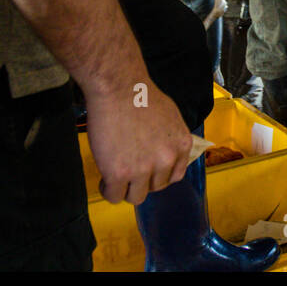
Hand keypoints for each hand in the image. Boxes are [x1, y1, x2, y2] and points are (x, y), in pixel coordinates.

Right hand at [84, 81, 192, 205]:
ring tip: (114, 175)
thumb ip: (170, 140)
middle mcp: (166, 160)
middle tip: (127, 168)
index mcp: (182, 145)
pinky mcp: (120, 174)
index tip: (146, 170)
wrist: (118, 88)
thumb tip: (164, 155)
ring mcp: (143, 169)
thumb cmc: (140, 96)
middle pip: (155, 188)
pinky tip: (104, 178)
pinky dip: (108, 190)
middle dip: (141, 181)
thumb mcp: (170, 117)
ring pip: (136, 197)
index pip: (174, 176)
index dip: (158, 174)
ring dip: (125, 189)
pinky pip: (114, 196)